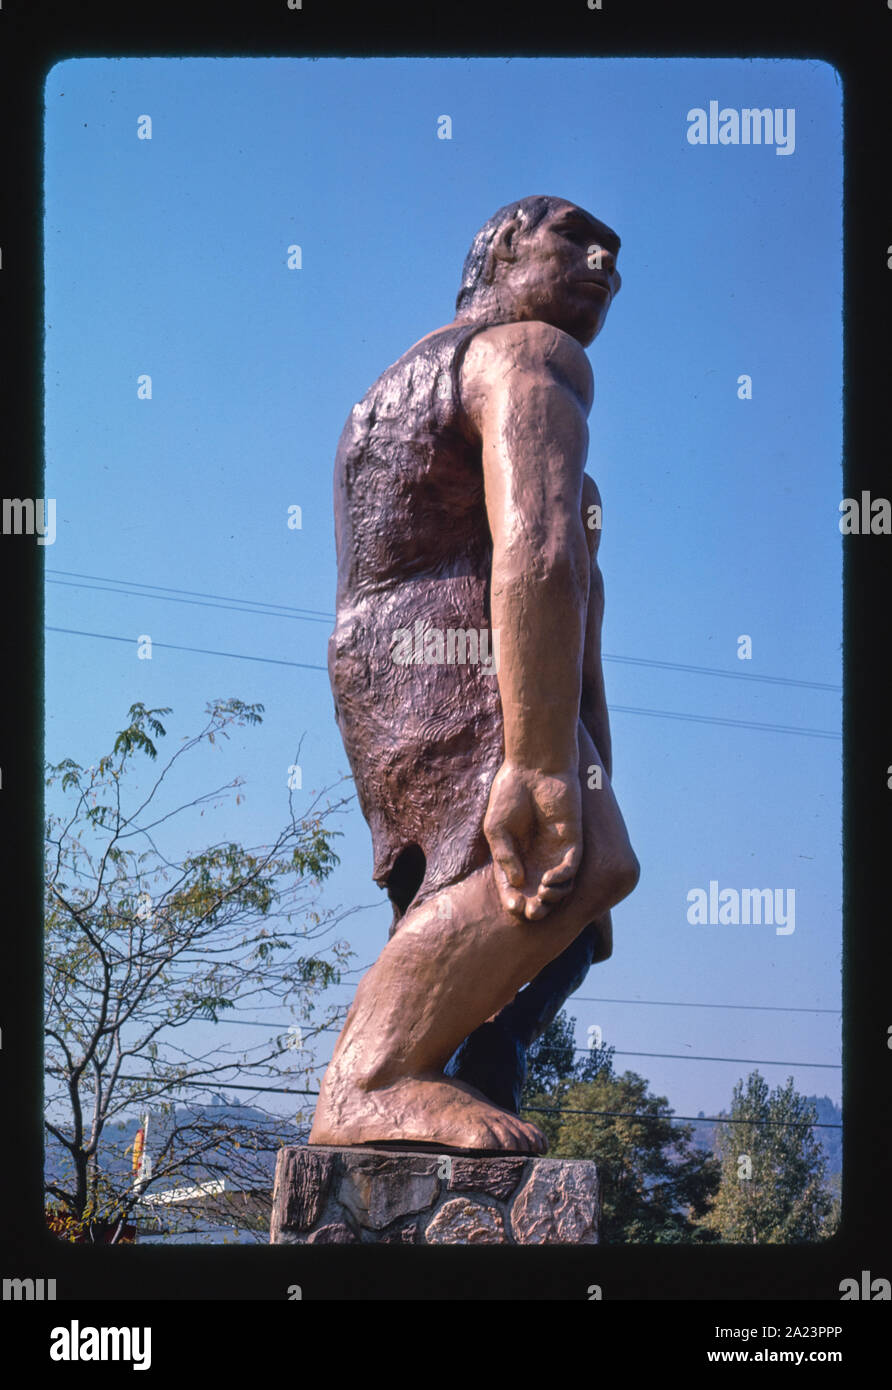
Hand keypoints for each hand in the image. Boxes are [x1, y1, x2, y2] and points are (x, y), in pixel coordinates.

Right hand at [484, 760, 581, 920]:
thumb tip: (517, 884)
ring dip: (552, 899)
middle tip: (531, 912)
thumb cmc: (510, 794)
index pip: (514, 888)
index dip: (513, 901)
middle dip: (536, 908)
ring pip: (559, 888)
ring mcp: (555, 852)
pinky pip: (572, 870)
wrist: (534, 769)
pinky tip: (550, 880)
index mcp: (514, 857)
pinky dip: (563, 880)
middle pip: (537, 894)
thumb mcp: (496, 829)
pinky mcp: (572, 843)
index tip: (513, 907)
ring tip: (542, 896)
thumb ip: (504, 856)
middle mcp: (536, 859)